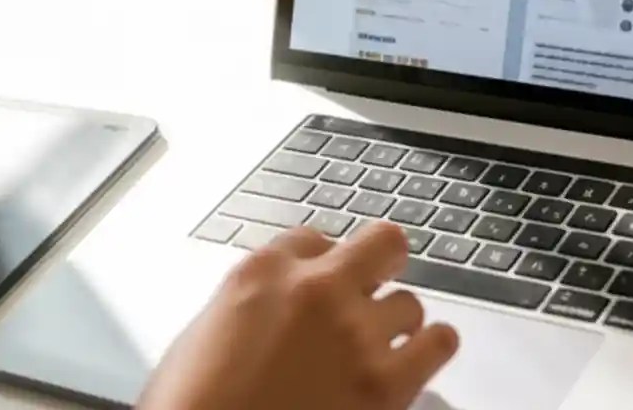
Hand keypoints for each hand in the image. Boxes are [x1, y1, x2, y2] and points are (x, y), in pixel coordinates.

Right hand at [138, 223, 458, 409]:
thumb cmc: (192, 406)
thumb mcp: (202, 337)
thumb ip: (248, 308)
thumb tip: (269, 315)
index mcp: (262, 273)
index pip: (314, 239)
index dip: (322, 263)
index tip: (323, 279)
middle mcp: (315, 290)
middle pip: (382, 242)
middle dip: (382, 264)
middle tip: (377, 286)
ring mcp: (355, 333)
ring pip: (410, 301)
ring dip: (396, 324)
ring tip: (379, 346)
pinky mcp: (385, 382)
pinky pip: (440, 342)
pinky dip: (431, 350)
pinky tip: (415, 361)